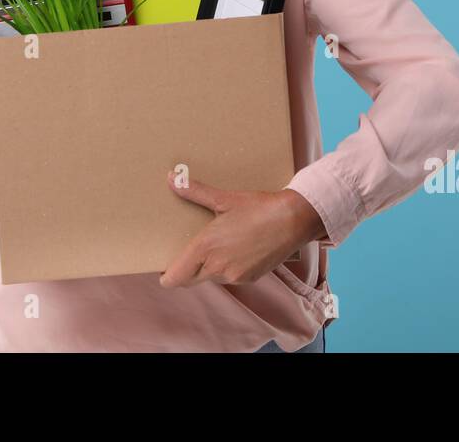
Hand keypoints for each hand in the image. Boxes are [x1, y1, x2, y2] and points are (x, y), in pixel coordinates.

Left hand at [159, 169, 326, 287]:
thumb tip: (172, 178)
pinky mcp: (249, 279)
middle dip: (185, 271)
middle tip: (187, 254)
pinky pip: (229, 277)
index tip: (164, 271)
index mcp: (206, 248)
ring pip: (210, 278)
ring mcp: (234, 276)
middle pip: (189, 280)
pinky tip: (237, 248)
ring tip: (216, 245)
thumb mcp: (225, 199)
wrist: (294, 220)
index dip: (167, 277)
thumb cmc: (259, 207)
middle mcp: (217, 267)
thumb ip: (195, 191)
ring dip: (208, 267)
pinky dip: (227, 267)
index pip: (175, 278)